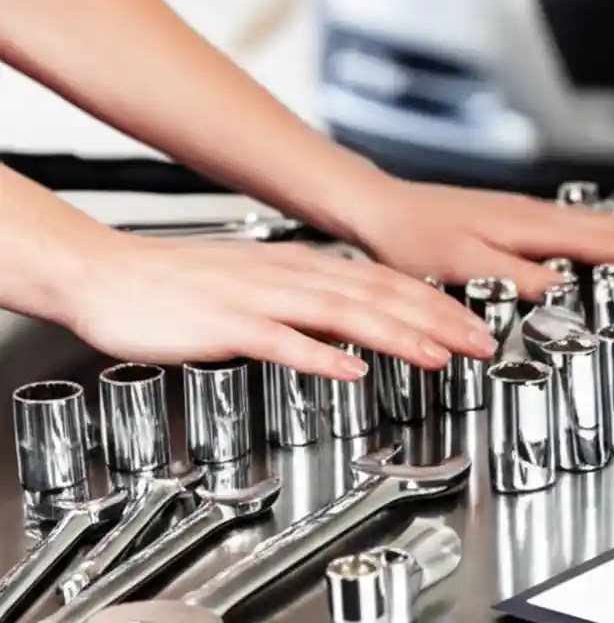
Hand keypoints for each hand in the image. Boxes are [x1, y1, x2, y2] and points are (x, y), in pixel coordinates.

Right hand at [60, 232, 497, 380]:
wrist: (108, 275)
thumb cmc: (182, 287)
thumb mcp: (262, 286)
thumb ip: (310, 302)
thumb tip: (357, 324)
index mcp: (303, 267)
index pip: (386, 282)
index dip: (436, 304)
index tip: (474, 325)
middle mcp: (291, 276)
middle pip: (379, 295)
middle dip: (436, 319)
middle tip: (480, 342)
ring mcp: (260, 299)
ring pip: (343, 314)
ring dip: (395, 334)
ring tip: (437, 355)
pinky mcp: (227, 324)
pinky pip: (281, 341)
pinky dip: (320, 354)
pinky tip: (351, 369)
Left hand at [353, 180, 613, 299]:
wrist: (379, 209)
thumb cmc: (410, 237)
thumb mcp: (457, 265)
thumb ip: (512, 279)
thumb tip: (562, 292)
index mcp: (534, 227)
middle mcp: (543, 218)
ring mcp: (537, 220)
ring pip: (612, 229)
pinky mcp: (527, 227)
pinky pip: (590, 233)